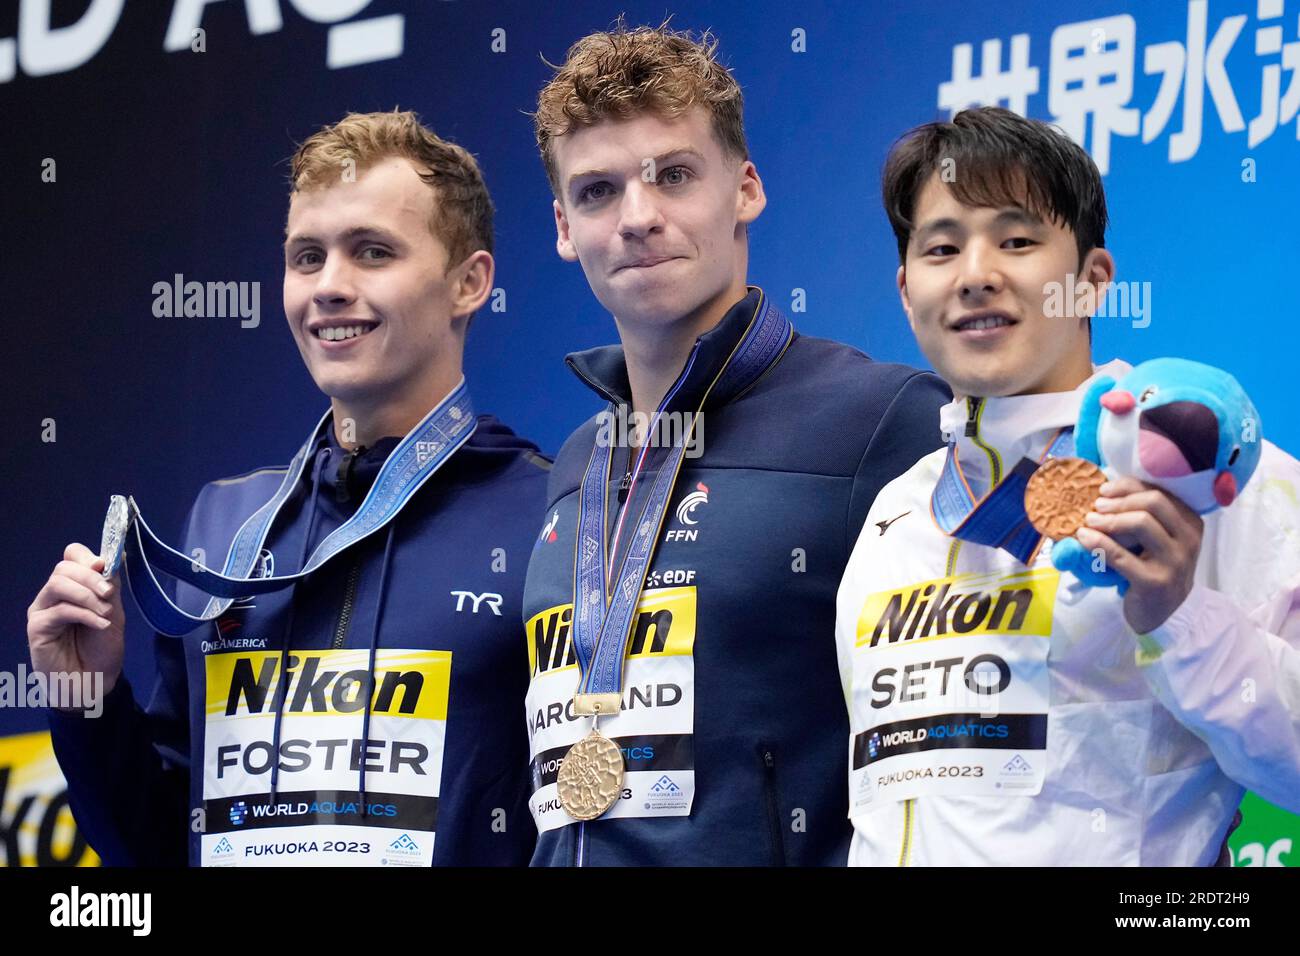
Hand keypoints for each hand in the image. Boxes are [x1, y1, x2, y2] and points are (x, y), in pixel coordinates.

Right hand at [27, 543, 125, 705]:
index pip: (71, 556)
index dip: (87, 557)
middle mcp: (54, 595)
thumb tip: (114, 556)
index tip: (106, 567)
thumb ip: (109, 585)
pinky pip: (60, 610)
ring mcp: (43, 610)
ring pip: (58, 584)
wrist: (95, 681)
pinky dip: (85, 614)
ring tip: (106, 613)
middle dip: (91, 578)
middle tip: (109, 595)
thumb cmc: (102, 647)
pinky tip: (100, 624)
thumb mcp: (113, 611)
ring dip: (87, 595)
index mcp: (73, 586)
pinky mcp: (37, 627)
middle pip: (64, 567)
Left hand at [1075, 476, 1203, 634]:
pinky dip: (1098, 543)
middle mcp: (1187, 539)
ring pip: (1141, 523)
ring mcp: (1174, 561)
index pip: (1159, 492)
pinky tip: (1083, 538)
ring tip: (1089, 521)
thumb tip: (1104, 494)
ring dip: (1109, 519)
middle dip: (1119, 500)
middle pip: (1153, 502)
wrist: (1168, 614)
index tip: (1104, 490)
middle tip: (1096, 506)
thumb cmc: (1156, 570)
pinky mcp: (1154, 581)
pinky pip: (1121, 555)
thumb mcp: (1158, 541)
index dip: (1128, 486)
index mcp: (1189, 523)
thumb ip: (1143, 518)